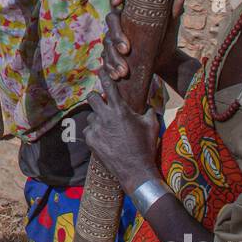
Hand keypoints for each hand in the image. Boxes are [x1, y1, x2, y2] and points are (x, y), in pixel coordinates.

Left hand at [84, 67, 160, 194]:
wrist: (136, 171)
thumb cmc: (146, 146)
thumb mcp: (152, 125)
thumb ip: (148, 111)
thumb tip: (147, 105)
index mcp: (120, 110)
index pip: (109, 87)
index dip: (104, 76)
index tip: (100, 70)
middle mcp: (105, 117)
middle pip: (92, 98)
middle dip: (96, 97)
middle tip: (102, 102)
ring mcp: (95, 129)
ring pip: (91, 116)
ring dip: (98, 118)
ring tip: (110, 129)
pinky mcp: (90, 141)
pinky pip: (89, 130)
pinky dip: (96, 132)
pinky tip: (106, 139)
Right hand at [103, 0, 184, 82]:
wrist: (164, 58)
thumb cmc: (166, 37)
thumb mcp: (171, 26)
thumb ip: (174, 12)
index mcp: (132, 10)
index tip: (117, 4)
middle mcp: (120, 22)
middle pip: (111, 22)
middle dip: (117, 37)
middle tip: (127, 50)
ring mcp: (113, 38)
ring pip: (107, 44)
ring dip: (114, 59)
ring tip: (124, 72)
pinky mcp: (111, 53)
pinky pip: (106, 59)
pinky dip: (110, 68)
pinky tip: (117, 76)